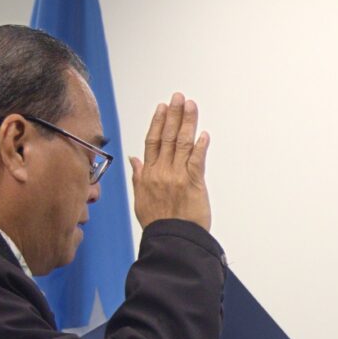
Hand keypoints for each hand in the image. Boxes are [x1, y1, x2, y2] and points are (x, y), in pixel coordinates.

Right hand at [131, 94, 210, 228]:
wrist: (171, 241)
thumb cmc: (158, 225)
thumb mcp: (141, 200)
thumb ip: (138, 177)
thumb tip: (133, 159)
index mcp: (148, 175)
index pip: (152, 141)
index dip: (157, 122)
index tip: (162, 107)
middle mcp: (161, 172)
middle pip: (167, 137)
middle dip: (173, 114)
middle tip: (178, 97)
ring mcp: (177, 176)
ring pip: (182, 143)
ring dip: (187, 122)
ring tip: (190, 105)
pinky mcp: (193, 184)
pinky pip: (197, 160)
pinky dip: (201, 146)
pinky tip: (204, 133)